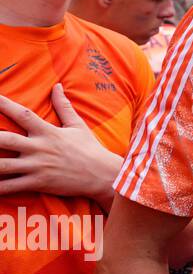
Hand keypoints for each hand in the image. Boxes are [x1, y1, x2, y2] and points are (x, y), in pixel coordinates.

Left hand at [0, 85, 120, 204]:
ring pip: (3, 166)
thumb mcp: (78, 125)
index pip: (22, 114)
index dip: (3, 104)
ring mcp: (37, 167)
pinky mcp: (38, 183)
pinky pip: (11, 186)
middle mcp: (39, 148)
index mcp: (47, 132)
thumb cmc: (90, 149)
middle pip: (4, 140)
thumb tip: (57, 86)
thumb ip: (63, 106)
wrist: (103, 175)